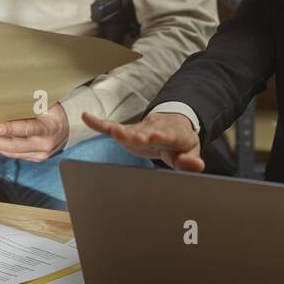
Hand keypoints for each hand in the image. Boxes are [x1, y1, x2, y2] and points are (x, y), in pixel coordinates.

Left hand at [0, 103, 68, 161]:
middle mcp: (44, 144)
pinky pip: (15, 155)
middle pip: (15, 145)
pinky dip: (1, 148)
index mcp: (49, 128)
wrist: (68, 129)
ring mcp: (40, 154)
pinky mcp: (35, 159)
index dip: (12, 129)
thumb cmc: (54, 112)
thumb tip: (8, 94)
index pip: (28, 129)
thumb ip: (32, 102)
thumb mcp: (47, 104)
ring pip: (12, 152)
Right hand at [81, 111, 203, 171]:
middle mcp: (152, 128)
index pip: (164, 135)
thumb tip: (197, 166)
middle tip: (129, 136)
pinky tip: (86, 117)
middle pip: (143, 131)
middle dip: (136, 135)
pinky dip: (99, 123)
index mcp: (170, 134)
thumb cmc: (180, 142)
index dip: (158, 136)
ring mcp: (139, 129)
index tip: (151, 136)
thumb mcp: (190, 150)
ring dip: (118, 131)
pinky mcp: (128, 131)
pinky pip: (111, 127)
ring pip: (127, 129)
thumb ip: (190, 160)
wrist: (172, 127)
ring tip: (110, 130)